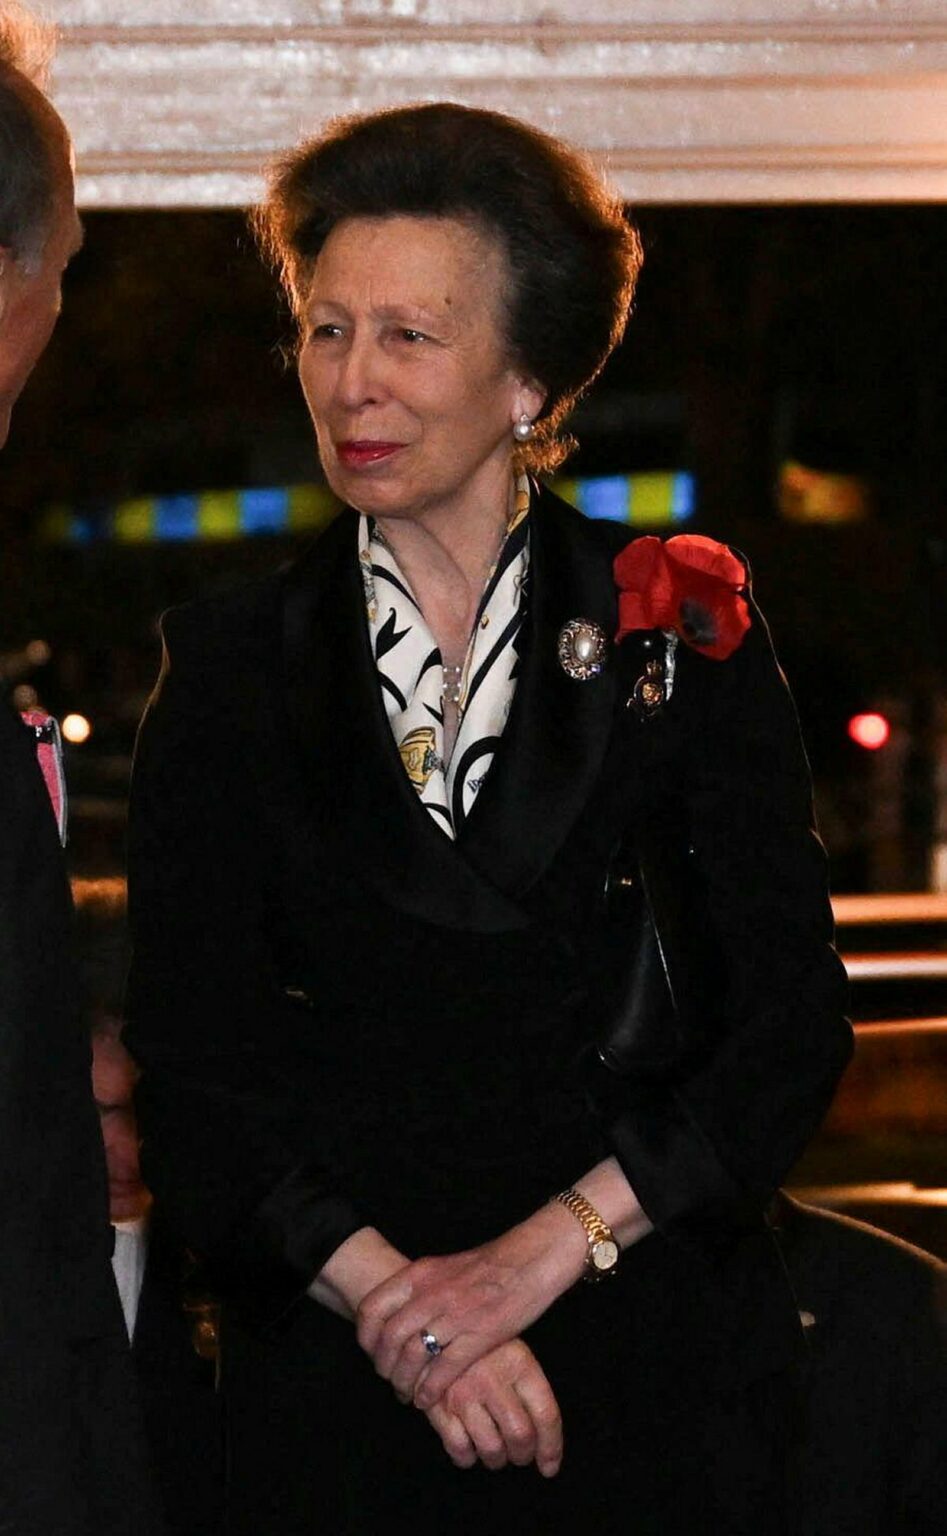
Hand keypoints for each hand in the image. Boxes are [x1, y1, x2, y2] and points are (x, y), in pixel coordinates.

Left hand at [356, 1202, 586, 1409]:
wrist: (531, 1259)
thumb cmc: (490, 1265)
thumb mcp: (445, 1267)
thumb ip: (422, 1288)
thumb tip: (400, 1313)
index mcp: (421, 1273)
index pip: (373, 1306)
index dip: (366, 1336)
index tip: (371, 1352)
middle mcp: (432, 1293)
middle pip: (390, 1337)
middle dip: (384, 1366)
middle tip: (388, 1379)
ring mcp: (455, 1314)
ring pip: (413, 1356)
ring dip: (404, 1382)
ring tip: (406, 1394)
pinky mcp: (479, 1335)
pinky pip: (443, 1370)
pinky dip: (430, 1390)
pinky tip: (427, 1400)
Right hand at [423, 1339, 562, 1477]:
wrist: (434, 1331)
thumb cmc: (481, 1345)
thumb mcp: (512, 1352)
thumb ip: (529, 1390)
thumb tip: (545, 1440)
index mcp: (518, 1363)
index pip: (546, 1414)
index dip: (551, 1447)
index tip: (549, 1465)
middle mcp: (493, 1379)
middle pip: (520, 1436)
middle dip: (522, 1455)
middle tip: (519, 1454)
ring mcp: (463, 1394)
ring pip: (492, 1449)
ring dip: (497, 1459)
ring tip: (496, 1451)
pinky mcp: (437, 1406)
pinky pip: (459, 1449)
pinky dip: (467, 1457)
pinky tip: (470, 1447)